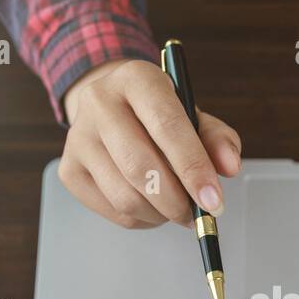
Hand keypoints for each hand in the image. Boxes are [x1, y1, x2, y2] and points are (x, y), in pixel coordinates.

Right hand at [57, 59, 241, 228]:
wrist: (111, 109)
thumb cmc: (159, 115)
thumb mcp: (193, 115)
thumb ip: (217, 139)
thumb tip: (229, 167)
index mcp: (137, 78)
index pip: (167, 126)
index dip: (193, 168)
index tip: (214, 201)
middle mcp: (100, 102)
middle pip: (140, 167)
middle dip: (177, 202)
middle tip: (198, 216)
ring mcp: (78, 137)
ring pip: (125, 196)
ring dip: (160, 215)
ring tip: (176, 209)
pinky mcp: (69, 169)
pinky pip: (112, 210)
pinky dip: (141, 220)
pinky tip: (153, 208)